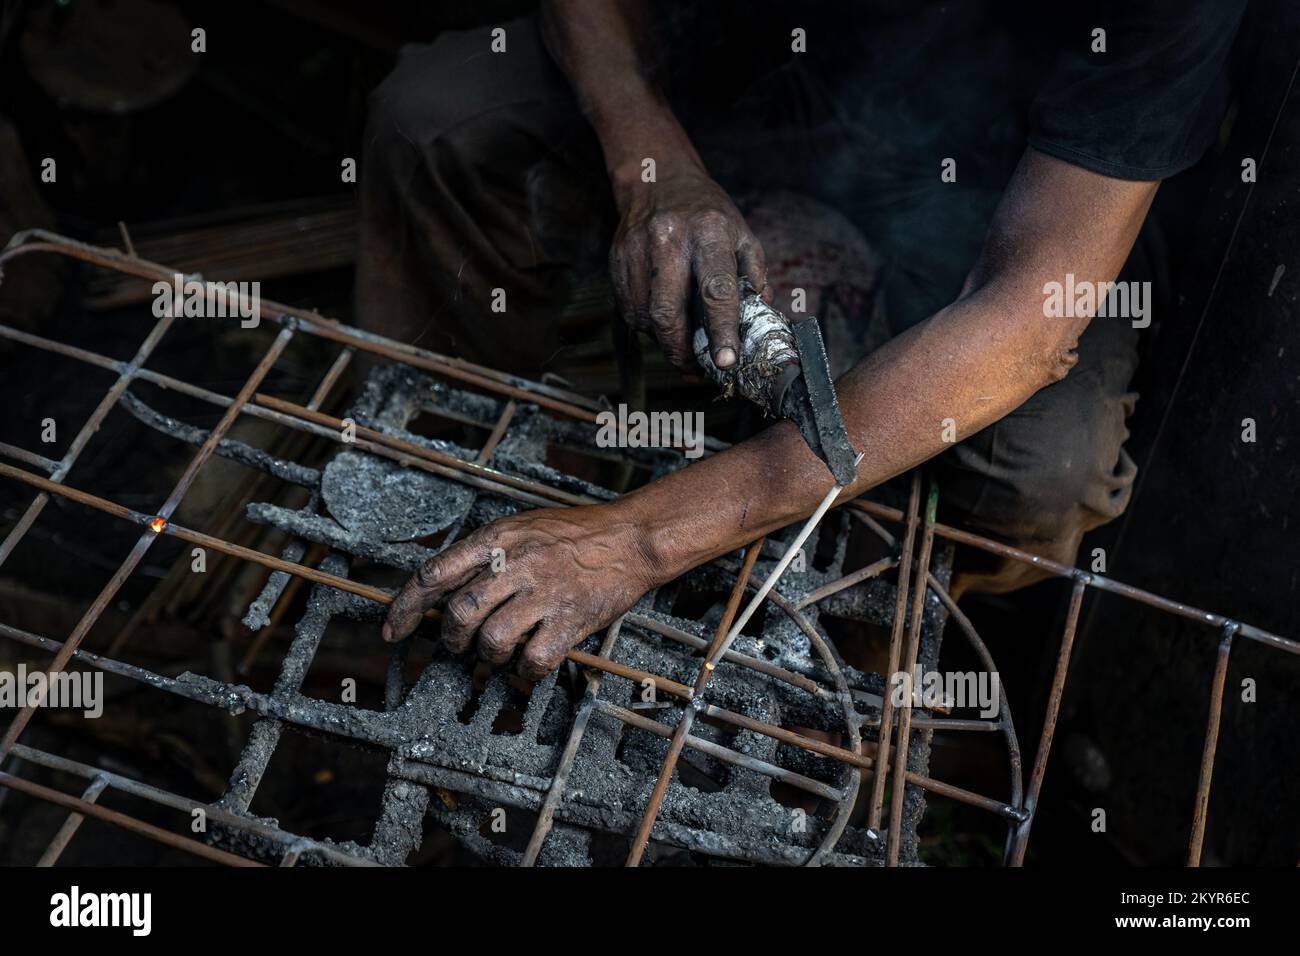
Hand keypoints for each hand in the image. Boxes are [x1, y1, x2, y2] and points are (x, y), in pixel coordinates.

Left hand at [382, 502, 665, 678]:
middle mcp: (517, 563)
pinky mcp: (571, 620)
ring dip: (488, 656)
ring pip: (492, 640)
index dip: (406, 607)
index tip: (394, 630)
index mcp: (498, 537)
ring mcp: (545, 592)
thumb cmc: (575, 533)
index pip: (435, 573)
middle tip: (459, 645)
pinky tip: (529, 667)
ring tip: (498, 652)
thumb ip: (484, 554)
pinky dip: (525, 673)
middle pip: (460, 612)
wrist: (631, 537)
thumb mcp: (522, 526)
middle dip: (452, 639)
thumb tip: (444, 590)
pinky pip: (534, 660)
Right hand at [609, 164, 767, 371]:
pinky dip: (647, 325)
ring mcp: (637, 250)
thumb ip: (754, 277)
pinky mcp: (617, 261)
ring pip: (645, 317)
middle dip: (681, 350)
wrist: (658, 180)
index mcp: (708, 231)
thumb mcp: (741, 234)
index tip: (725, 361)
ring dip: (663, 340)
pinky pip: (629, 309)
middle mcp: (668, 239)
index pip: (716, 289)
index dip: (721, 330)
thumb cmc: (705, 212)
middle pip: (668, 312)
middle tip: (695, 367)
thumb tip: (762, 317)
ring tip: (680, 341)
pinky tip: (661, 319)